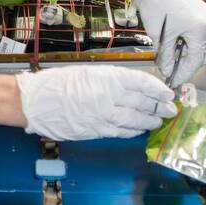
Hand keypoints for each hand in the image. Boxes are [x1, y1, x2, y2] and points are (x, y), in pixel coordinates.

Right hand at [15, 66, 177, 140]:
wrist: (35, 102)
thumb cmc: (58, 83)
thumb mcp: (88, 73)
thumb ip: (110, 81)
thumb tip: (132, 88)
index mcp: (108, 78)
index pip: (141, 83)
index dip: (157, 89)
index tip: (167, 92)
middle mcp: (109, 97)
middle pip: (142, 103)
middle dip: (158, 107)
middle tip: (170, 110)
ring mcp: (103, 116)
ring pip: (134, 120)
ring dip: (149, 121)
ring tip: (158, 121)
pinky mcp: (96, 130)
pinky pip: (120, 131)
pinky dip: (132, 131)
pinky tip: (139, 130)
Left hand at [132, 0, 205, 84]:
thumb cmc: (156, 6)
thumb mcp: (160, 36)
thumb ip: (165, 56)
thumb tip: (167, 71)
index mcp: (200, 30)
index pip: (195, 60)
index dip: (184, 72)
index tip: (173, 81)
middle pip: (204, 53)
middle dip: (189, 63)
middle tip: (174, 71)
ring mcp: (204, 16)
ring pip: (201, 43)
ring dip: (188, 52)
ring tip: (171, 58)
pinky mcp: (199, 11)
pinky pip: (198, 33)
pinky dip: (188, 41)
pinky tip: (175, 44)